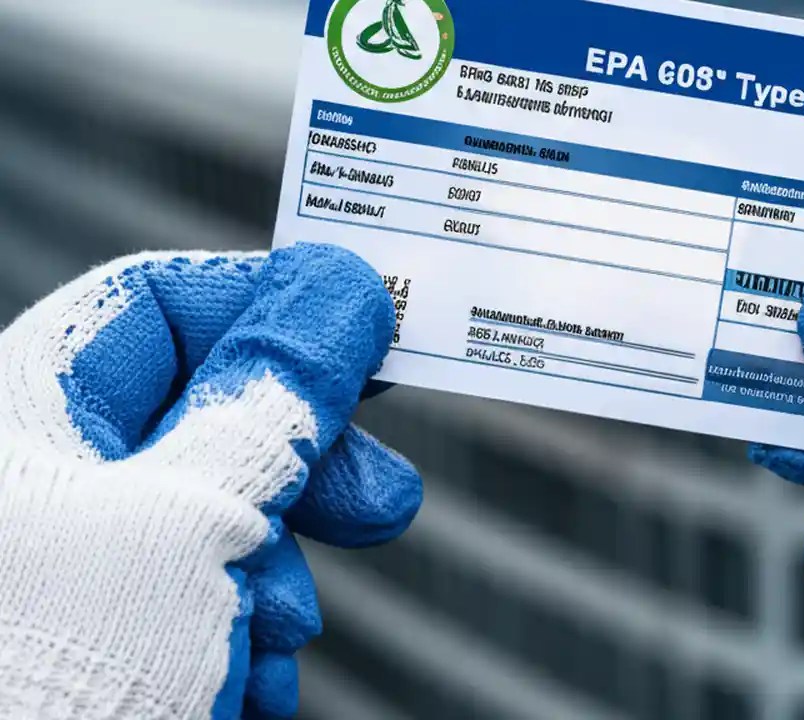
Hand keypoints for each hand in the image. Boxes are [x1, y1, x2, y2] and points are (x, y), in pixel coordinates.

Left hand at [0, 245, 420, 718]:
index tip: (371, 326)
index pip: (156, 307)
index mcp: (14, 421)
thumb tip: (341, 289)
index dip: (269, 304)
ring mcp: (78, 575)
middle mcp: (39, 490)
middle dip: (303, 464)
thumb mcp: (184, 525)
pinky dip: (252, 639)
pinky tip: (246, 682)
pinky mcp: (117, 646)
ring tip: (272, 634)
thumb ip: (272, 402)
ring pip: (224, 523)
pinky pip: (211, 605)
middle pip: (206, 418)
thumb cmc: (42, 683)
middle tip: (380, 499)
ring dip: (279, 574)